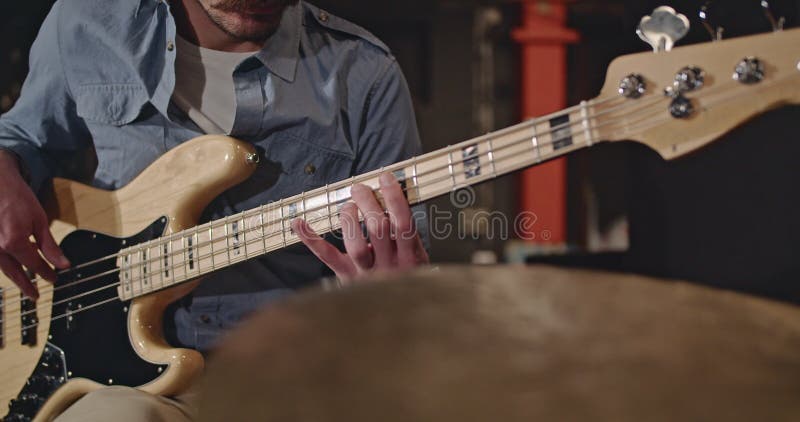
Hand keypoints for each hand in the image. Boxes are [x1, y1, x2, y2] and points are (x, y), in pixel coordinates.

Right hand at [0, 151, 69, 298]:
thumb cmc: (18, 198)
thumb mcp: (40, 221)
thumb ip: (50, 247)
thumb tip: (64, 265)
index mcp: (14, 242)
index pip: (34, 265)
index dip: (46, 274)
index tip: (54, 280)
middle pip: (14, 273)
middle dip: (26, 285)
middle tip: (35, 296)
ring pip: (3, 267)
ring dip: (15, 276)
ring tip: (26, 284)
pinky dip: (7, 262)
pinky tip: (16, 263)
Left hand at [292, 172, 428, 281]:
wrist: (399, 315)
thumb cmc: (408, 280)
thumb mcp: (420, 260)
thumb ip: (409, 235)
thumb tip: (395, 198)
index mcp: (411, 258)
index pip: (404, 223)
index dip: (394, 198)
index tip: (386, 178)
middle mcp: (389, 267)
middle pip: (379, 229)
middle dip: (368, 203)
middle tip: (360, 188)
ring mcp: (366, 274)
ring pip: (356, 245)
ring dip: (350, 218)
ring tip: (349, 205)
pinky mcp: (347, 278)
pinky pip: (328, 258)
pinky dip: (311, 239)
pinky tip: (299, 223)